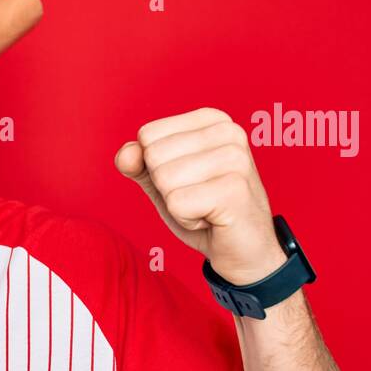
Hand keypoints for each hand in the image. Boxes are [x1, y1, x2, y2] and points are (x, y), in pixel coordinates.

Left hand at [114, 106, 286, 285]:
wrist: (244, 250)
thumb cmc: (203, 211)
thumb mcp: (163, 182)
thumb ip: (139, 164)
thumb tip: (126, 155)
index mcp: (211, 119)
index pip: (147, 135)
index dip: (157, 168)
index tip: (189, 181)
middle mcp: (228, 131)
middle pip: (153, 156)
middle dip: (167, 188)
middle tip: (198, 198)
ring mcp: (235, 158)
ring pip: (164, 179)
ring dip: (178, 206)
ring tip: (206, 207)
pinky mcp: (234, 189)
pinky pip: (176, 203)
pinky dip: (186, 220)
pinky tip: (212, 220)